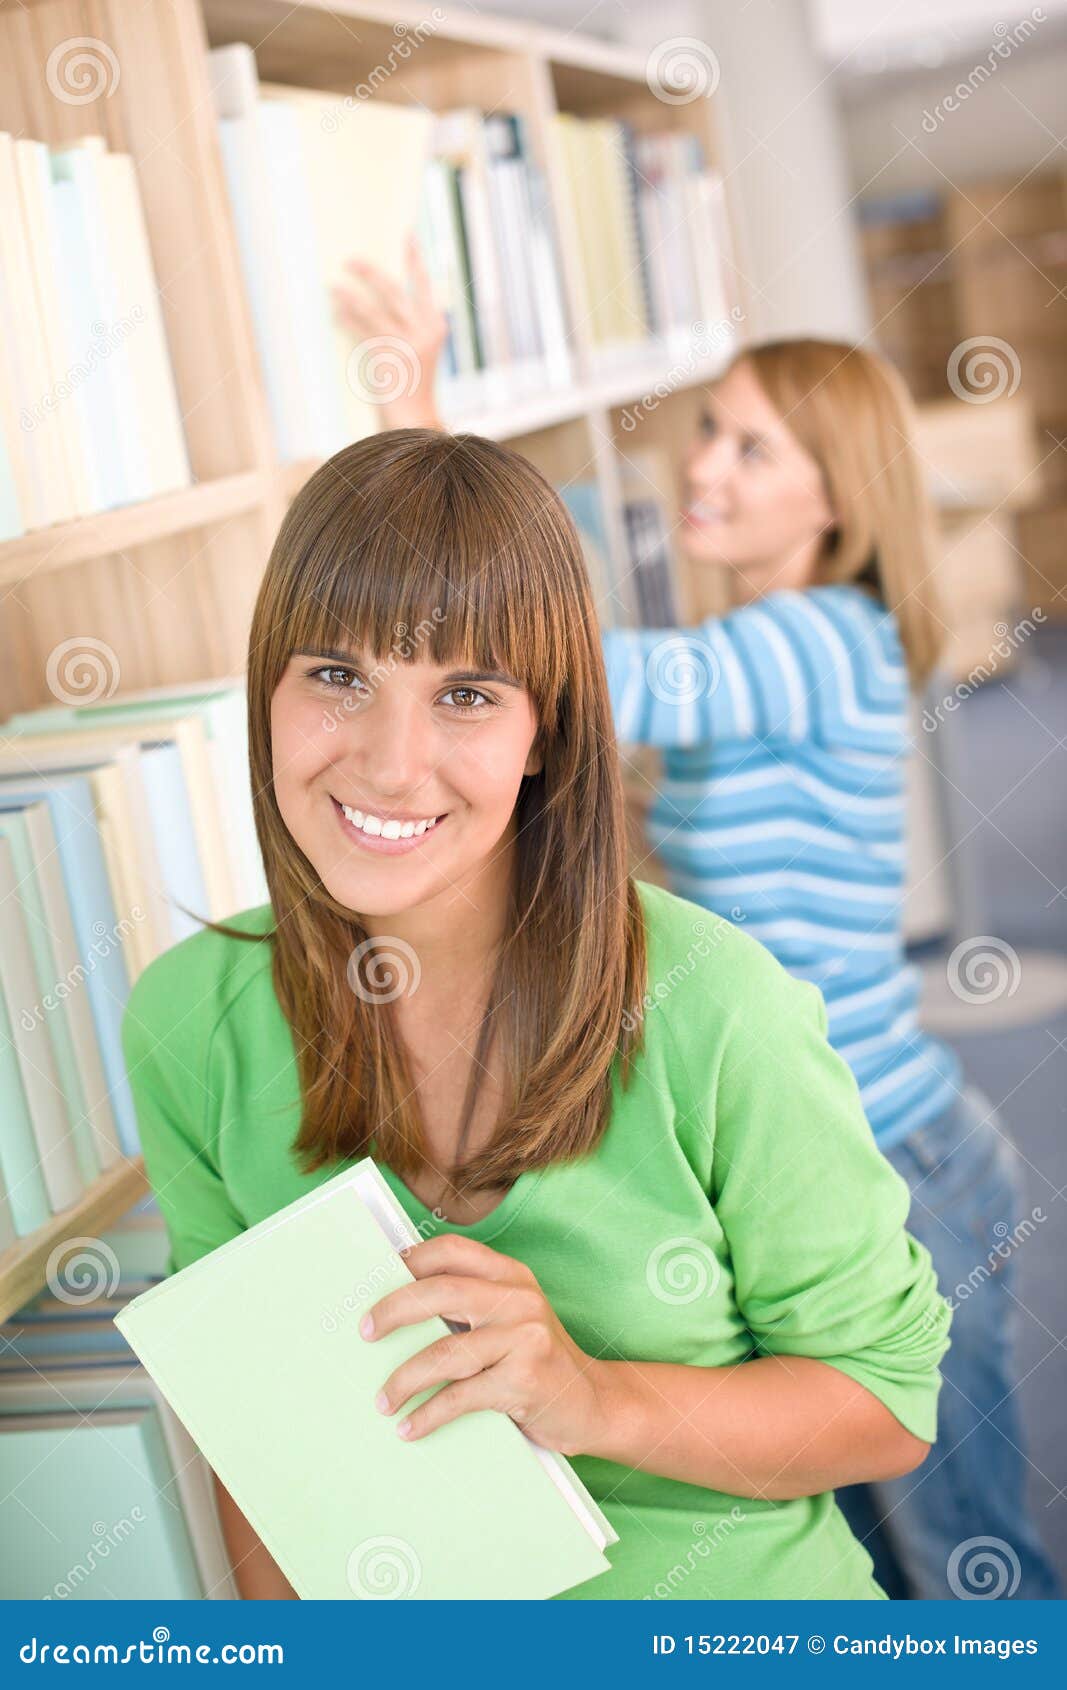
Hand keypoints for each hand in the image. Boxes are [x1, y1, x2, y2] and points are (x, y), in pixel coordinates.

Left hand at [331, 232, 446, 429]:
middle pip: (394, 291)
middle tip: (349, 260)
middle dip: (370, 273)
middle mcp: (426, 331)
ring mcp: (408, 344)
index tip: (408, 235)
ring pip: (374, 309)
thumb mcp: (419, 352)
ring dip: (351, 296)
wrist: (415, 420)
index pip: (424, 286)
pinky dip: (348, 320)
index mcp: (437, 326)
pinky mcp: (389, 356)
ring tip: (333, 287)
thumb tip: (377, 300)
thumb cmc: (413, 386)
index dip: (415, 259)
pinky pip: (363, 330)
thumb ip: (409, 327)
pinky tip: (336, 312)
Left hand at [362, 1233, 612, 1455]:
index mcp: (511, 1275)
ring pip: (446, 1353)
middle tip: (365, 1332)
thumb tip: (396, 1305)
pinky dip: (428, 1415)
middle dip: (393, 1311)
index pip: (452, 1250)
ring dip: (405, 1379)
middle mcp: (518, 1298)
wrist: (594, 1403)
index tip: (375, 1279)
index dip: (410, 1259)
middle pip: (441, 1291)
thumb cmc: (537, 1360)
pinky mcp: (524, 1380)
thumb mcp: (512, 1318)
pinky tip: (409, 1427)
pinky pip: (461, 1397)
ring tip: (383, 1400)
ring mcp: (524, 1338)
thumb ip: (471, 1304)